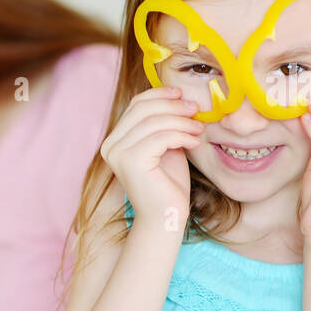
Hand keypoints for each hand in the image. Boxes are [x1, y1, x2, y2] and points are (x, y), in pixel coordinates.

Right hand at [98, 88, 202, 226]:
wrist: (166, 216)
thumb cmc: (168, 184)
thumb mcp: (166, 146)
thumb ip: (164, 124)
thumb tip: (179, 97)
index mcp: (115, 139)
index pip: (136, 105)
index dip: (160, 94)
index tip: (182, 94)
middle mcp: (110, 145)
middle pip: (143, 108)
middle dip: (173, 105)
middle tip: (196, 109)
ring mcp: (118, 153)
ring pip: (154, 121)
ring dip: (182, 121)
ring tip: (199, 128)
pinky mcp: (131, 161)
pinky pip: (161, 137)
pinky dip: (182, 135)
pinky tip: (194, 142)